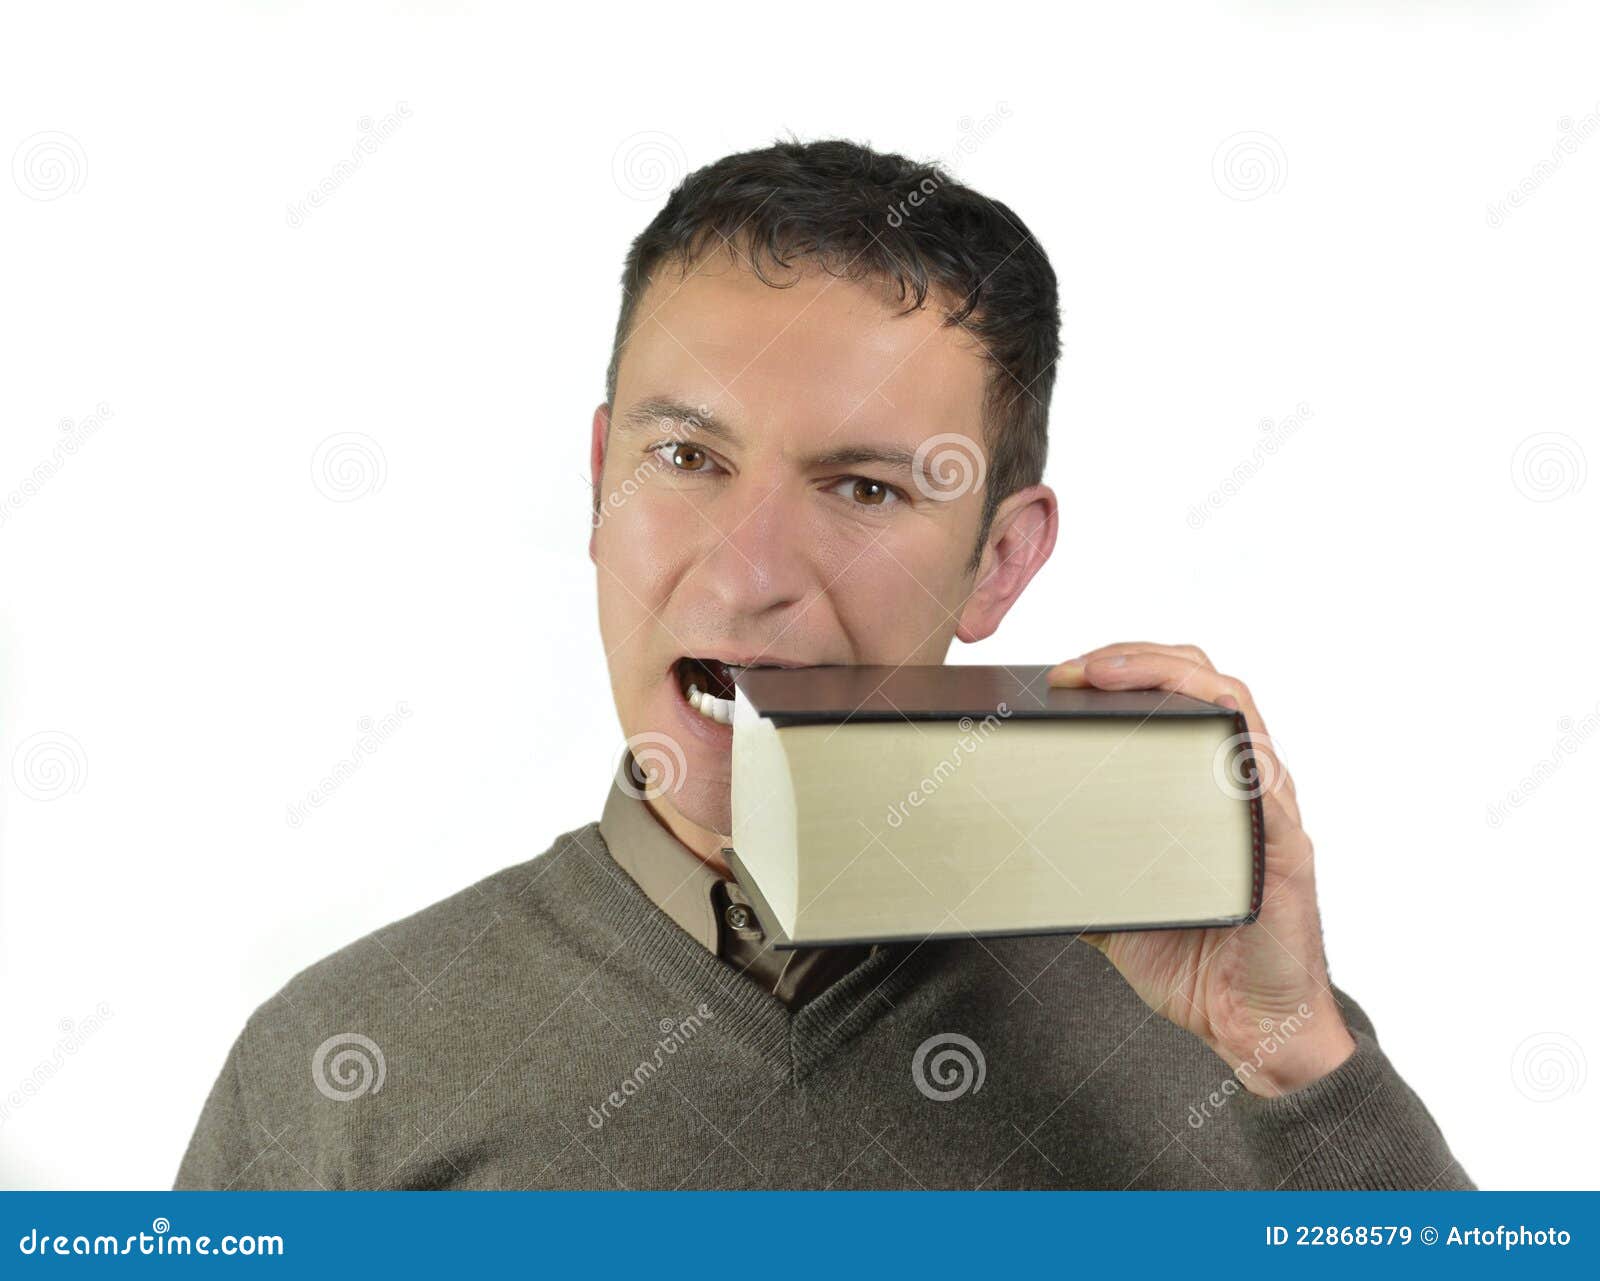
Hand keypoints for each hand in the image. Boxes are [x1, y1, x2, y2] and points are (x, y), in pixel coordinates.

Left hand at [1048, 643, 1355, 1095]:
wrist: (1252, 1027)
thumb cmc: (1197, 960)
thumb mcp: (1117, 901)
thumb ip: (1079, 867)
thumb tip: (1011, 851)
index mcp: (1207, 785)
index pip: (1179, 691)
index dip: (1127, 664)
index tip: (1066, 672)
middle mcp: (1244, 785)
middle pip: (1208, 681)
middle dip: (1141, 657)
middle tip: (1079, 668)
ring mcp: (1270, 812)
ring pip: (1239, 711)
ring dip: (1175, 680)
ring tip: (1115, 677)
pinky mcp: (1285, 852)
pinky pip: (1267, 788)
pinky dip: (1233, 756)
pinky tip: (1198, 743)